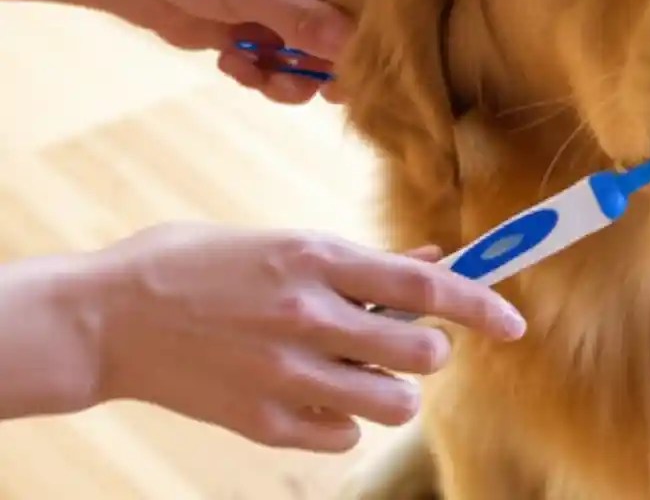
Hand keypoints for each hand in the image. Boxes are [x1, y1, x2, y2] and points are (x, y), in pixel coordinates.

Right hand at [82, 222, 525, 452]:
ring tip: (356, 372)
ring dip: (390, 391)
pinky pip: (343, 436)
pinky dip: (342, 421)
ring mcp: (285, 373)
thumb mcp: (281, 241)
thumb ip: (361, 262)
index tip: (514, 324)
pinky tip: (312, 396)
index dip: (481, 305)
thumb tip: (434, 263)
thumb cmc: (198, 266)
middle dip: (428, 352)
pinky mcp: (262, 421)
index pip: (425, 287)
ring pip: (393, 404)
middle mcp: (307, 316)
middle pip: (421, 354)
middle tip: (403, 343)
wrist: (107, 319)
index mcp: (315, 259)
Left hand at [105, 0, 361, 103]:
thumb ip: (304, 20)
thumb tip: (353, 47)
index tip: (352, 65)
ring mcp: (290, 8)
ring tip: (257, 75)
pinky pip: (286, 70)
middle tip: (302, 84)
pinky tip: (230, 61)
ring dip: (289, 77)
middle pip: (347, 35)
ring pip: (318, 61)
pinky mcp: (265, 35)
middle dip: (322, 64)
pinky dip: (262, 75)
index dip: (363, 31)